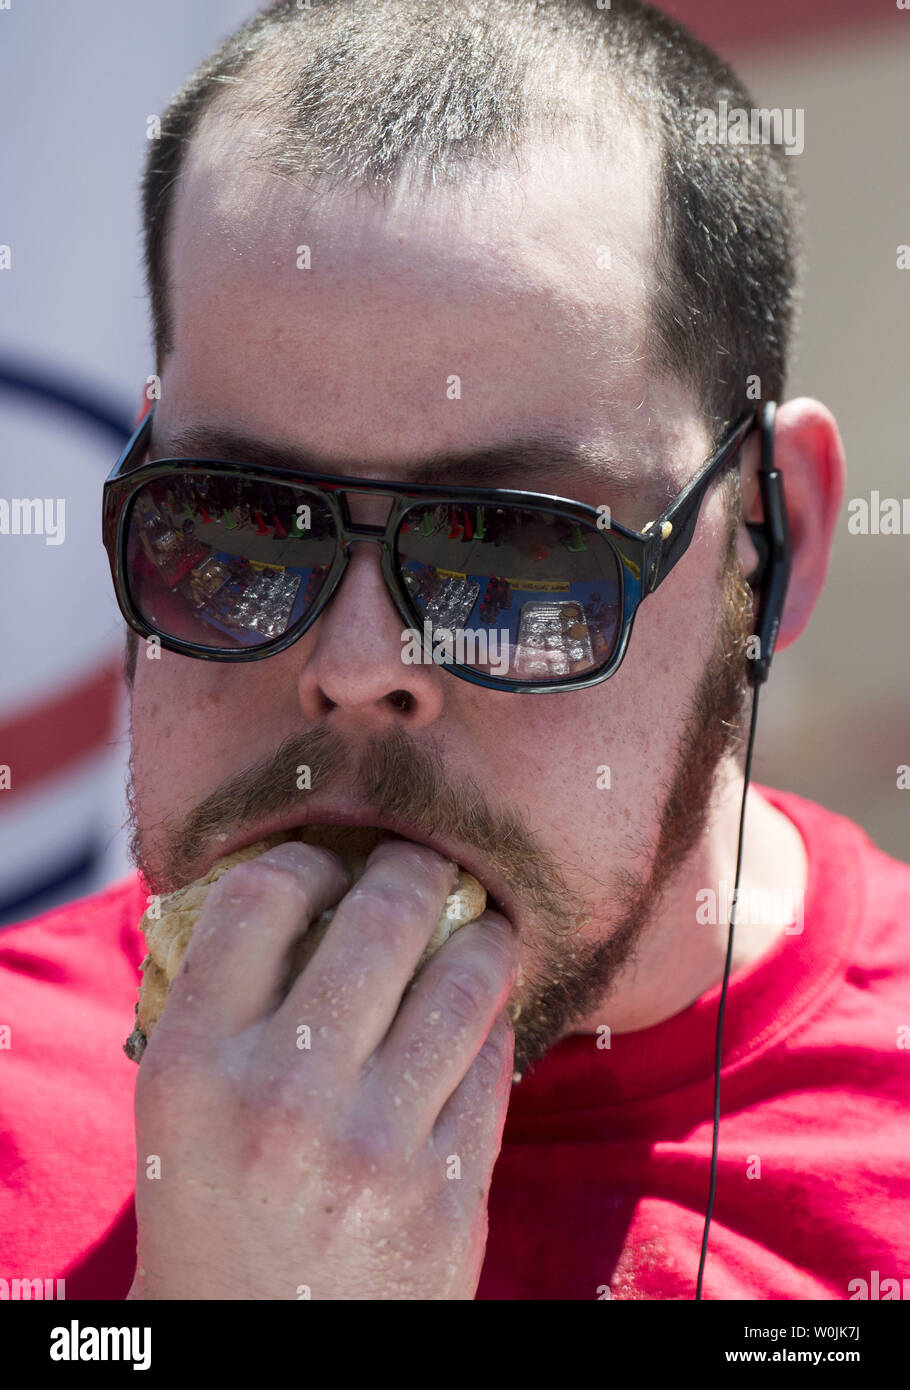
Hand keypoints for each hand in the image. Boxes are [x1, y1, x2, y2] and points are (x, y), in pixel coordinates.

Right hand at [127, 838, 518, 1299]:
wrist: (260, 1356)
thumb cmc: (212, 1213)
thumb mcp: (175, 1111)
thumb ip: (224, 1002)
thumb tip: (304, 886)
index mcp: (195, 1065)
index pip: (261, 896)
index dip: (308, 858)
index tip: (331, 865)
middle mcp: (284, 1095)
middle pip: (385, 913)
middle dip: (418, 867)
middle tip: (427, 865)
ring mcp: (377, 1146)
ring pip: (467, 978)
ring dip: (484, 935)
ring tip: (482, 927)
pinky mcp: (449, 1193)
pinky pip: (497, 1060)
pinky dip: (494, 1021)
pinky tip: (481, 1015)